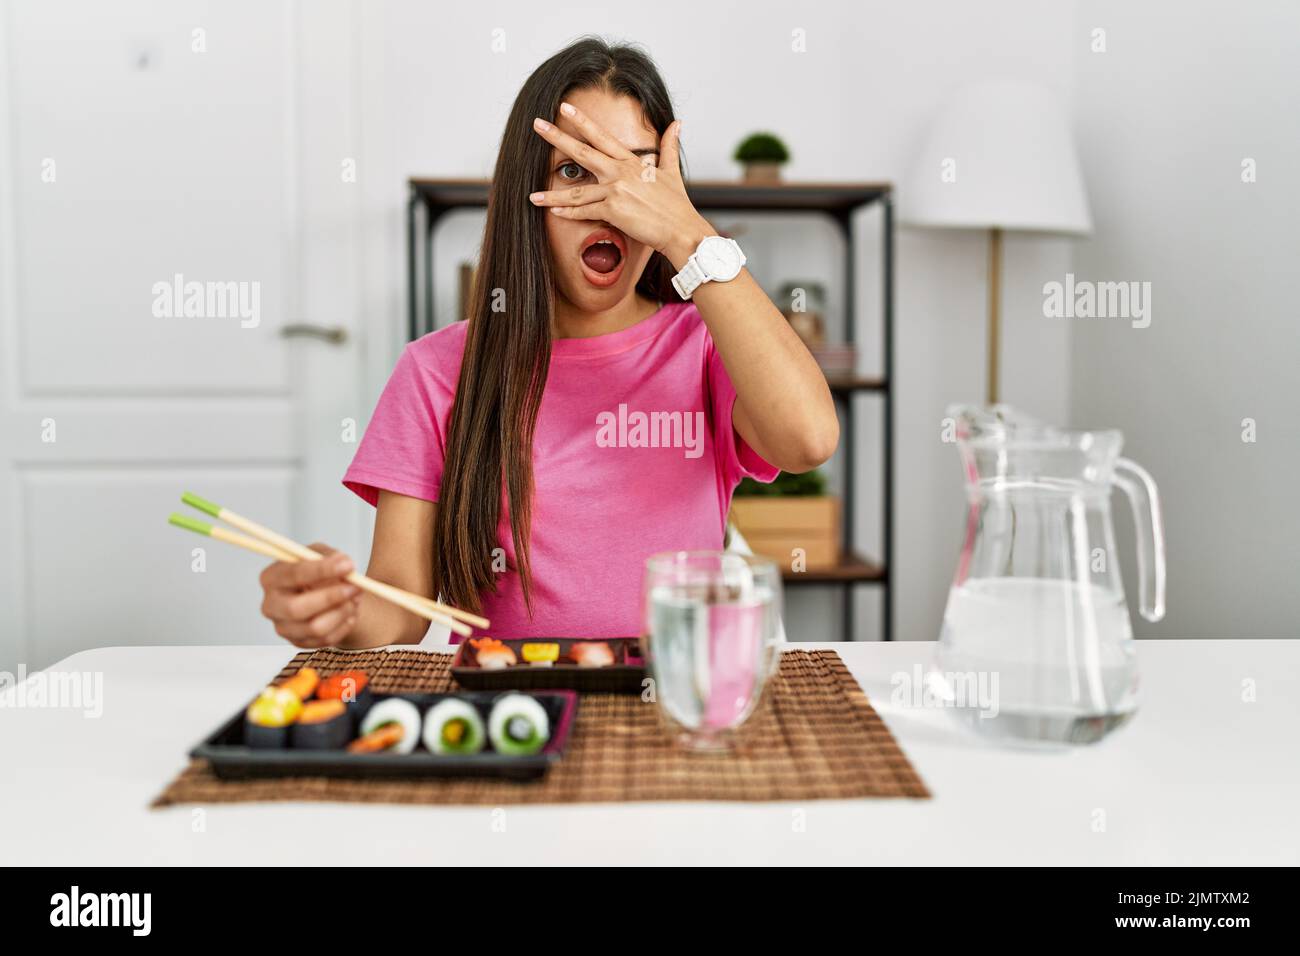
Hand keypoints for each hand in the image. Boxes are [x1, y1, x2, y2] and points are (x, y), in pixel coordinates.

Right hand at [258, 543, 360, 648]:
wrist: (323, 595)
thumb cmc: (318, 573)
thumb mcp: (321, 554)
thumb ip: (331, 556)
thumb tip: (344, 563)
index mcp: (271, 577)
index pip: (294, 574)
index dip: (322, 570)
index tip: (348, 565)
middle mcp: (271, 605)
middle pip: (296, 608)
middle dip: (331, 597)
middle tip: (355, 587)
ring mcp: (283, 627)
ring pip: (315, 628)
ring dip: (342, 612)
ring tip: (355, 599)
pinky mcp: (298, 642)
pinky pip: (326, 639)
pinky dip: (344, 625)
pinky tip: (350, 612)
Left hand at [528, 104, 714, 268]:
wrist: (681, 229)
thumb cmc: (677, 205)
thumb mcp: (672, 171)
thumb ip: (670, 146)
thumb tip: (678, 123)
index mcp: (631, 162)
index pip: (602, 137)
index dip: (582, 121)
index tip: (564, 108)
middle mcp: (620, 172)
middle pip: (582, 152)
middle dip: (557, 138)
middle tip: (537, 125)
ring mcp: (616, 191)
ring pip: (576, 191)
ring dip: (552, 194)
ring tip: (532, 195)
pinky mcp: (614, 211)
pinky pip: (585, 212)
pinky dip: (569, 213)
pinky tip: (553, 212)